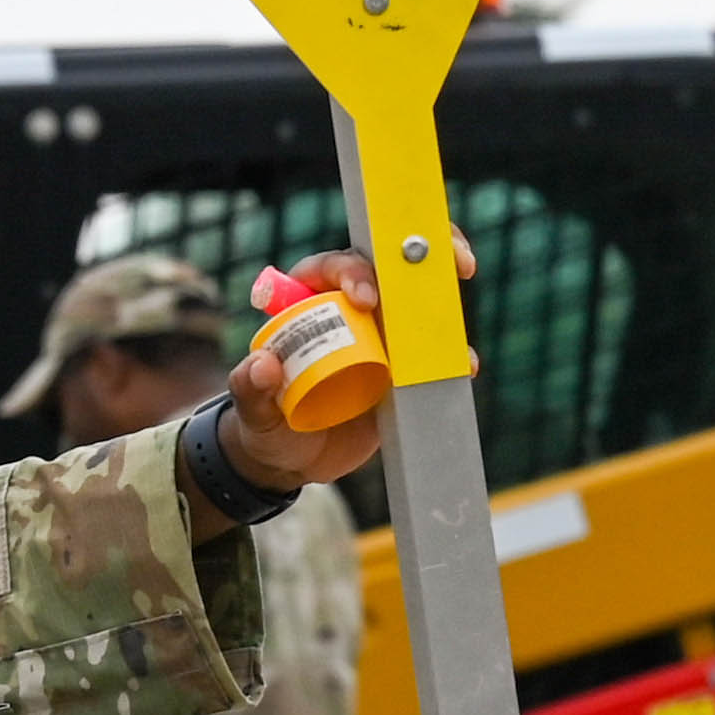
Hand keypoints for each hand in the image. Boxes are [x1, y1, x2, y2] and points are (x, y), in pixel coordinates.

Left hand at [207, 234, 473, 504]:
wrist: (295, 462)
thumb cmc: (267, 428)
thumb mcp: (254, 414)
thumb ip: (249, 390)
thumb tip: (263, 365)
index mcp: (308, 305)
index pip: (331, 268)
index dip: (352, 271)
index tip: (367, 298)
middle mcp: (349, 309)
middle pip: (387, 265)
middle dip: (419, 252)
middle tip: (449, 262)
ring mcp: (382, 335)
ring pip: (418, 298)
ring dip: (445, 289)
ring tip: (465, 282)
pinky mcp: (404, 365)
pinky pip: (433, 351)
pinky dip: (452, 354)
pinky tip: (464, 363)